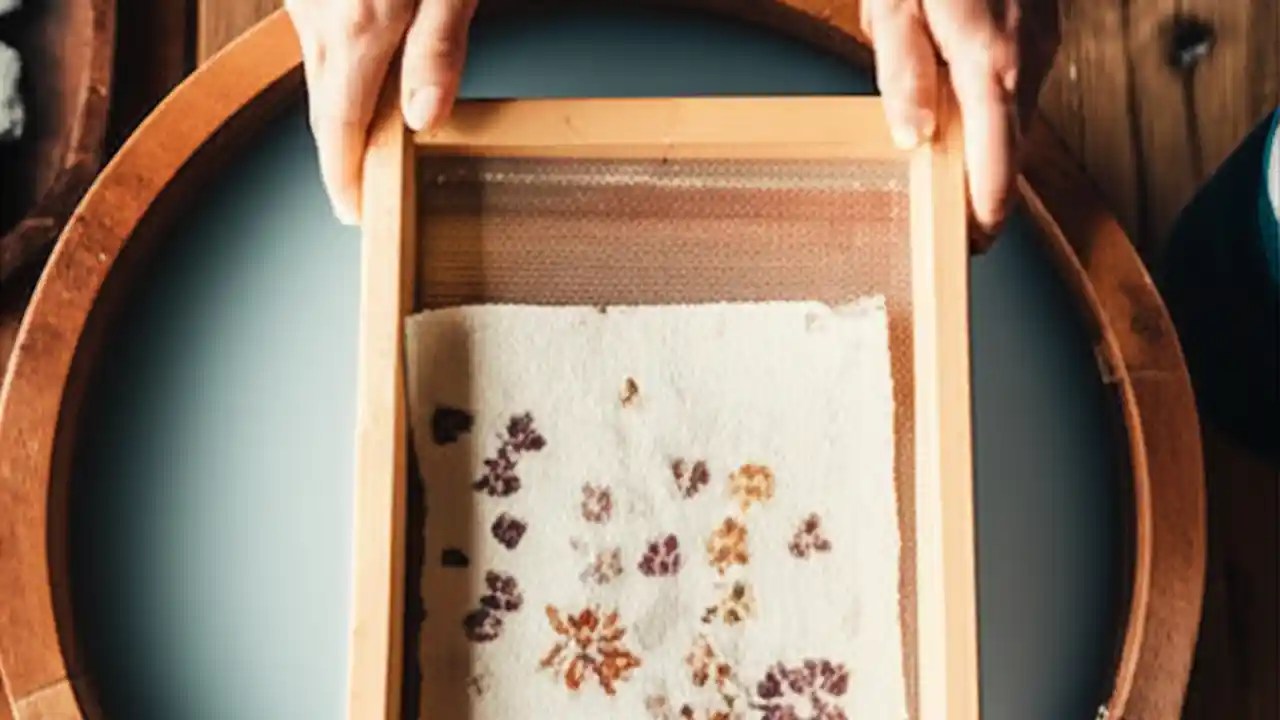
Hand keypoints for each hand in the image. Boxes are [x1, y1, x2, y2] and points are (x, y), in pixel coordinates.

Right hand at [286, 0, 477, 223]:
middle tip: (363, 194)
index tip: (355, 211)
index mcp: (359, 25)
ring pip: (319, 75)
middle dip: (342, 156)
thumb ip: (437, 49)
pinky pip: (318, 43)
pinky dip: (337, 69)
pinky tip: (362, 74)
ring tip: (368, 144)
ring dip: (339, 112)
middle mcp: (319, 17)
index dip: (344, 177)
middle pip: (325, 108)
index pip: (341, 127)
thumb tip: (424, 117)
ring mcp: (304, 0)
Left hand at [862, 0, 1060, 243]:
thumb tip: (911, 136)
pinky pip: (1018, 78)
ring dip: (979, 131)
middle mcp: (1028, 56)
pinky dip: (988, 94)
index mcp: (989, 61)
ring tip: (936, 136)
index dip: (986, 212)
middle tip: (944, 210)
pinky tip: (953, 80)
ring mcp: (1042, 39)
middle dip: (978, 179)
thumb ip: (904, 71)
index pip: (997, 162)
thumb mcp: (897, 3)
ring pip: (1012, 112)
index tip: (970, 244)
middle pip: (1008, 145)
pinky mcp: (1043, 24)